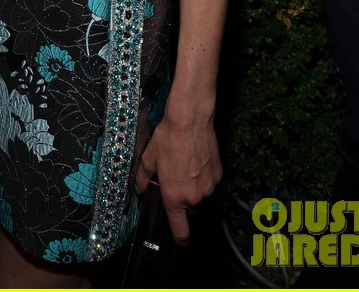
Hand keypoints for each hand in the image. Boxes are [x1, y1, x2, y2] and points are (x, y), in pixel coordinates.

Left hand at [134, 113, 222, 244]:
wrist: (190, 119)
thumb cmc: (169, 138)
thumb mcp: (149, 157)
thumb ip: (142, 177)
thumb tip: (139, 187)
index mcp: (175, 196)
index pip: (180, 230)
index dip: (180, 238)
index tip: (180, 238)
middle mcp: (194, 196)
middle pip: (190, 207)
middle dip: (183, 198)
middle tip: (176, 178)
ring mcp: (209, 186)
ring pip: (201, 193)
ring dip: (194, 185)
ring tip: (186, 164)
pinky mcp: (218, 174)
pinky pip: (210, 181)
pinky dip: (204, 174)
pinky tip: (197, 158)